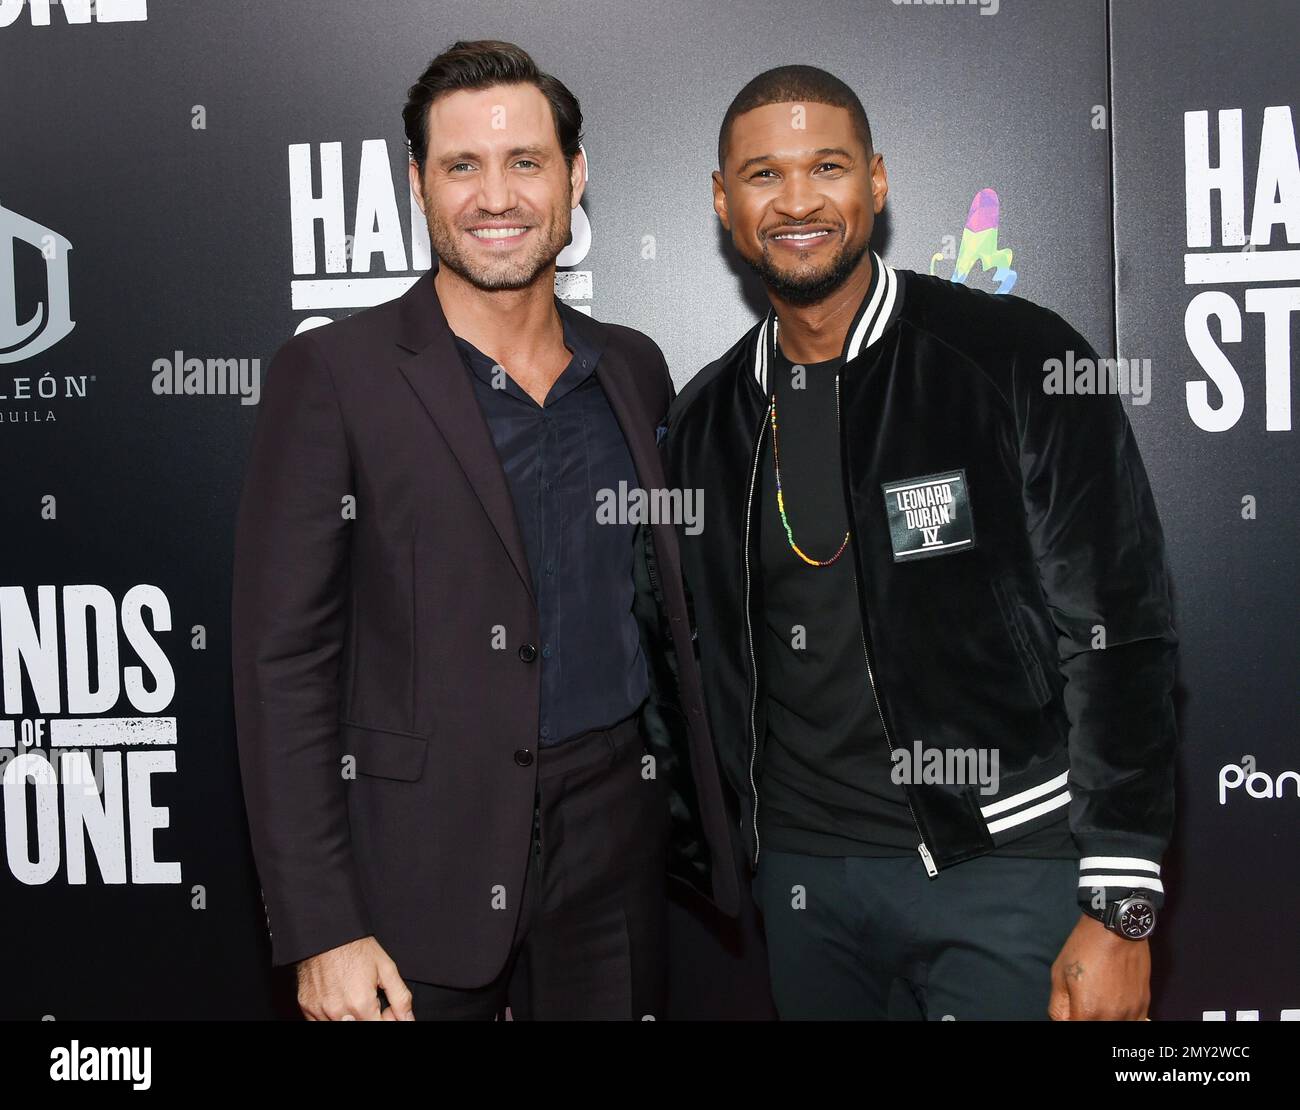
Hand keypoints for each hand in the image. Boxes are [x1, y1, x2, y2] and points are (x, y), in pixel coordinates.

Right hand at [296, 936, 414, 1020]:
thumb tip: (408, 1020)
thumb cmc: (356, 948)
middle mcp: (338, 1011)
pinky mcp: (307, 1007)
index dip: (386, 1019)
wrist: (328, 933)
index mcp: (361, 1003)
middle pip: (360, 1027)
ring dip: (351, 1017)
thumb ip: (400, 999)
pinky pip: (320, 1023)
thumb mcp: (386, 969)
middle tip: (370, 1000)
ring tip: (354, 997)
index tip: (385, 1009)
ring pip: (340, 1026)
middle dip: (369, 1017)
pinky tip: (339, 1000)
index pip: (378, 1027)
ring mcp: (320, 1011)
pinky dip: (332, 1017)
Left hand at [1048, 913, 1149, 1019]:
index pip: (1076, 1030)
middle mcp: (1113, 1018)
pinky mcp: (1144, 1004)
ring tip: (1098, 1001)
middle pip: (1096, 1029)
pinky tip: (1114, 1004)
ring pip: (1116, 1027)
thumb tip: (1062, 1022)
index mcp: (1089, 1012)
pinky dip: (1122, 1018)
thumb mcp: (1059, 975)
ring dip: (1105, 1020)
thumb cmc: (1084, 949)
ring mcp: (1132, 1013)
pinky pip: (1134, 1022)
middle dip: (1085, 1019)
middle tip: (1082, 1001)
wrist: (1117, 930)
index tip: (1070, 1010)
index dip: (1070, 1021)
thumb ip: (1058, 1006)